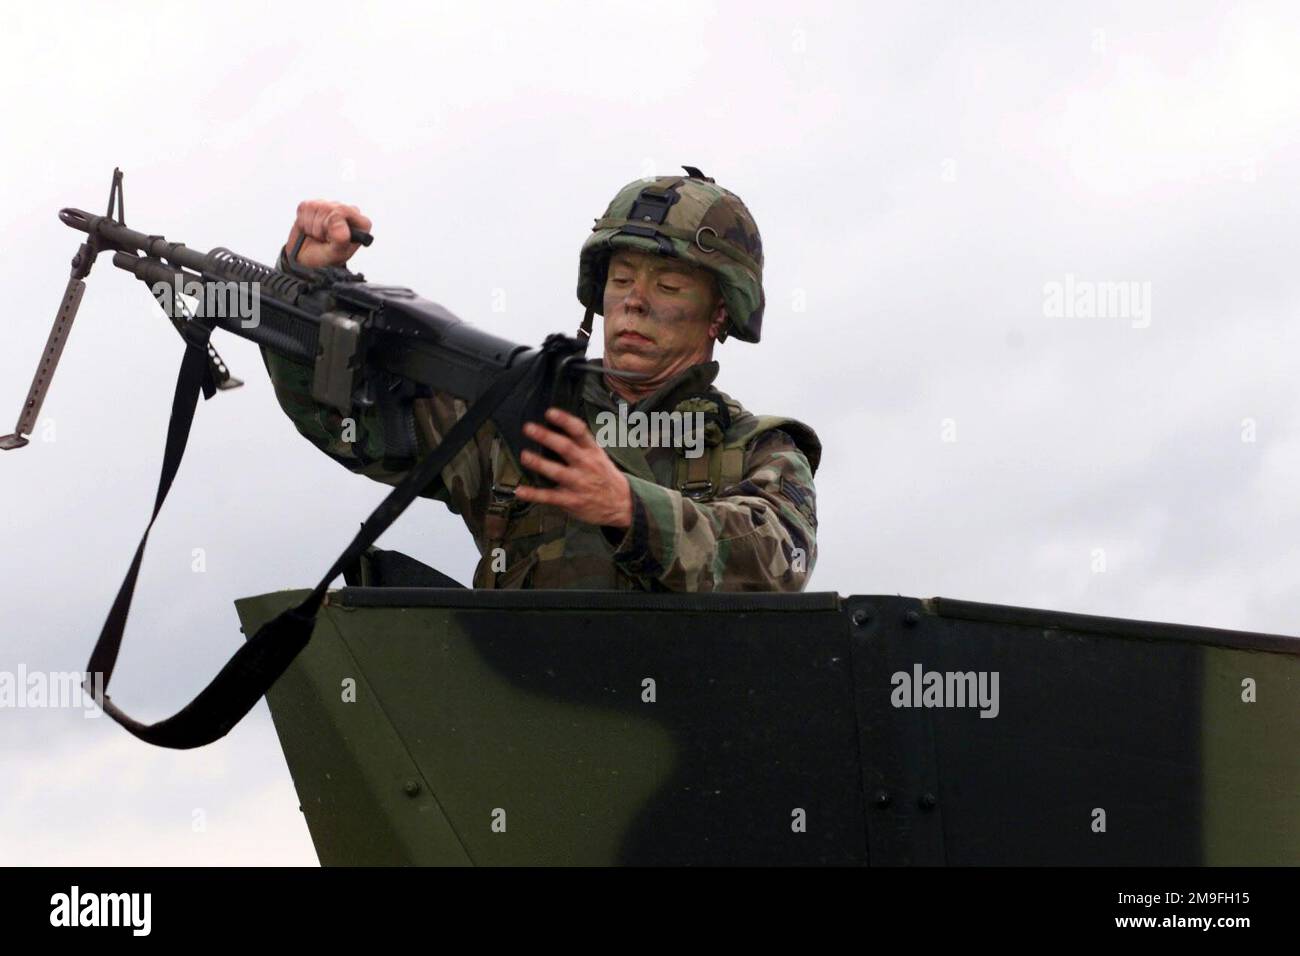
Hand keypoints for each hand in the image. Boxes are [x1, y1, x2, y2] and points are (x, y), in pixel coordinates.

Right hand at [286, 199, 371, 268]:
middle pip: (328, 208)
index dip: (332, 224)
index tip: (331, 238)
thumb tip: (338, 219)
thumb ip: (341, 238)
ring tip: (318, 236)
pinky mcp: (314, 205)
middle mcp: (348, 212)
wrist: (308, 261)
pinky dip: (303, 222)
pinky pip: (305, 207)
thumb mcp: (336, 254)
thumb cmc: (326, 258)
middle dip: (321, 227)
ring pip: (315, 207)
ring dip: (312, 226)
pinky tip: (310, 230)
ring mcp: (331, 206)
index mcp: (361, 223)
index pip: (343, 210)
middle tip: (324, 239)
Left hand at [514, 408, 633, 528]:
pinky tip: (519, 491)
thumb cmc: (605, 476)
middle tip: (529, 428)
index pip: (579, 431)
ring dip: (539, 463)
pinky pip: (549, 497)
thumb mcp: (599, 455)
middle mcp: (586, 465)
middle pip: (565, 448)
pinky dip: (533, 494)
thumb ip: (580, 443)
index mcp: (592, 451)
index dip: (565, 420)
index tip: (550, 413)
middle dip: (547, 437)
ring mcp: (578, 483)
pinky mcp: (571, 500)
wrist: (622, 504)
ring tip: (524, 456)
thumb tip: (557, 427)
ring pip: (556, 472)